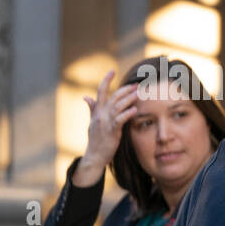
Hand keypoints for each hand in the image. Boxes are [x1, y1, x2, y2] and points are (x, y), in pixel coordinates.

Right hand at [73, 70, 139, 184]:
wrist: (94, 155)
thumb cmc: (96, 139)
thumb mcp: (92, 122)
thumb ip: (92, 108)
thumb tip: (85, 96)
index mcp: (97, 111)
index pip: (100, 92)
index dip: (106, 80)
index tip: (112, 71)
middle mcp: (100, 115)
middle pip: (113, 97)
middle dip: (125, 89)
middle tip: (136, 84)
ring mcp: (105, 123)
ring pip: (117, 107)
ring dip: (128, 99)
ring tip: (138, 93)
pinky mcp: (111, 132)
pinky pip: (119, 121)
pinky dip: (127, 114)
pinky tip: (135, 109)